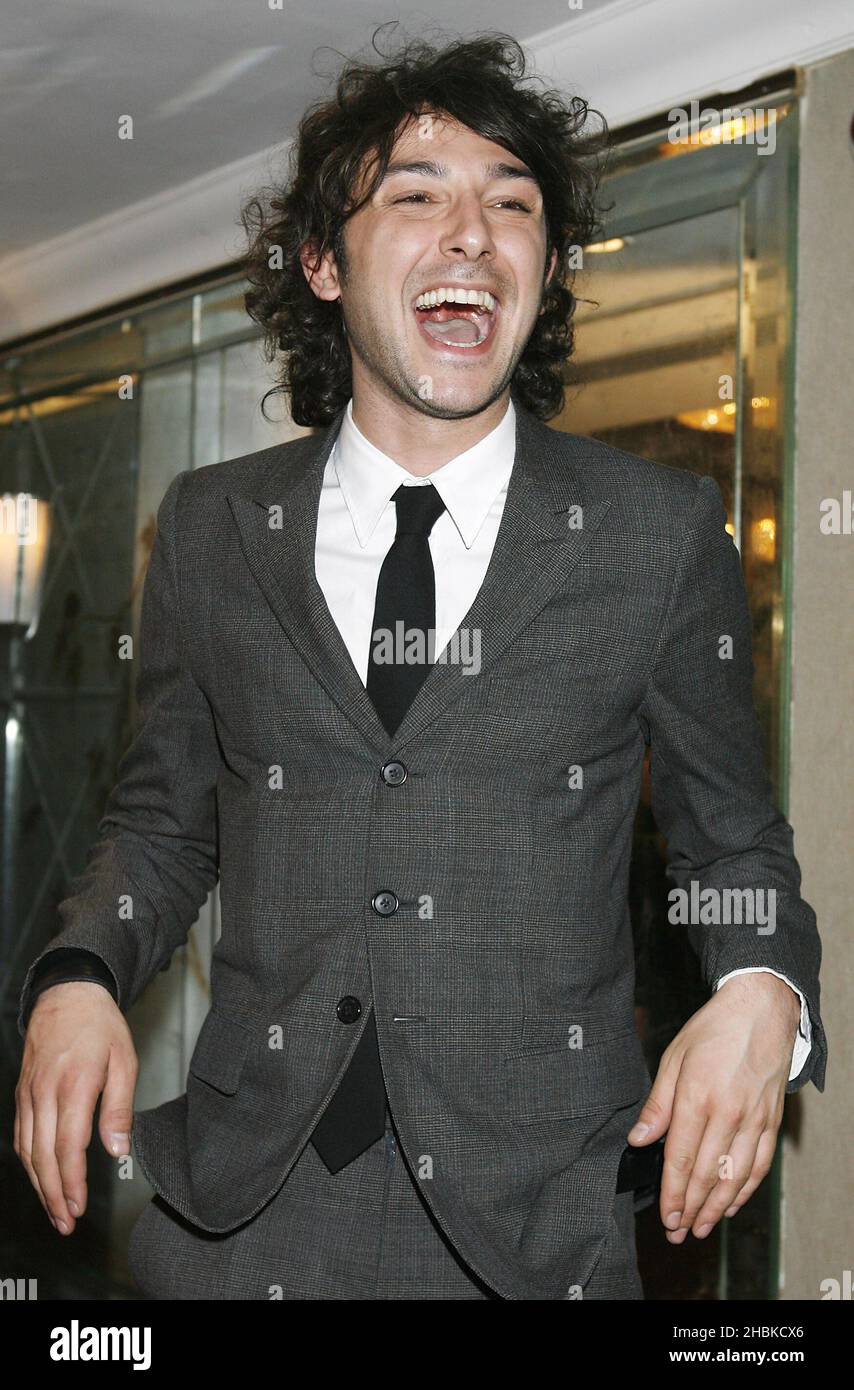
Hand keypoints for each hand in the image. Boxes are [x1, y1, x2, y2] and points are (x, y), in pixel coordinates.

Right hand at [14, 981, 137, 1235]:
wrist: (67, 995)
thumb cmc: (100, 1026)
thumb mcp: (124, 1060)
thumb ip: (119, 1107)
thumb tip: (117, 1149)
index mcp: (75, 1085)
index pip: (68, 1146)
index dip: (72, 1182)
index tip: (79, 1207)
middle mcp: (46, 1092)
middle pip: (43, 1156)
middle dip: (54, 1195)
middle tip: (66, 1223)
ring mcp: (29, 1093)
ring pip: (27, 1150)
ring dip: (39, 1185)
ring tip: (54, 1211)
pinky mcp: (22, 1092)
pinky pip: (21, 1134)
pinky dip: (28, 1162)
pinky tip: (39, 1177)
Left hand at [625, 973, 800, 1242]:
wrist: (761, 1011)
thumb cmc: (714, 1030)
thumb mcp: (674, 1058)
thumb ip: (658, 1104)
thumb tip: (639, 1139)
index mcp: (697, 1096)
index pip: (681, 1157)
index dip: (672, 1193)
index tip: (665, 1217)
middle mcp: (728, 1112)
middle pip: (706, 1174)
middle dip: (690, 1209)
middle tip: (678, 1232)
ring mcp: (754, 1119)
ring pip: (735, 1176)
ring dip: (717, 1208)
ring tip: (702, 1227)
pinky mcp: (771, 1120)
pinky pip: (759, 1164)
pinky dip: (745, 1189)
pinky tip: (731, 1203)